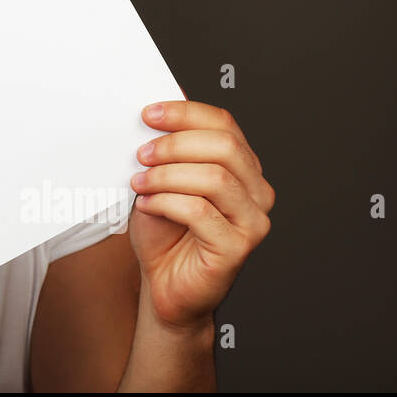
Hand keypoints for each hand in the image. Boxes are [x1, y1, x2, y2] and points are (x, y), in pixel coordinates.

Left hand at [128, 101, 273, 329]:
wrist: (164, 283)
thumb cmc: (165, 232)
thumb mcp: (161, 180)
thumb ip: (166, 149)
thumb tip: (155, 112)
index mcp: (242, 167)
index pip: (224, 124)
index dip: (185, 113)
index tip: (149, 114)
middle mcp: (256, 191)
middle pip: (225, 147)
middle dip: (175, 144)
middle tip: (141, 154)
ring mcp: (252, 220)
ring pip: (214, 178)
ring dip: (167, 175)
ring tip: (140, 183)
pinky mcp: (237, 247)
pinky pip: (200, 212)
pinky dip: (165, 203)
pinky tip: (147, 205)